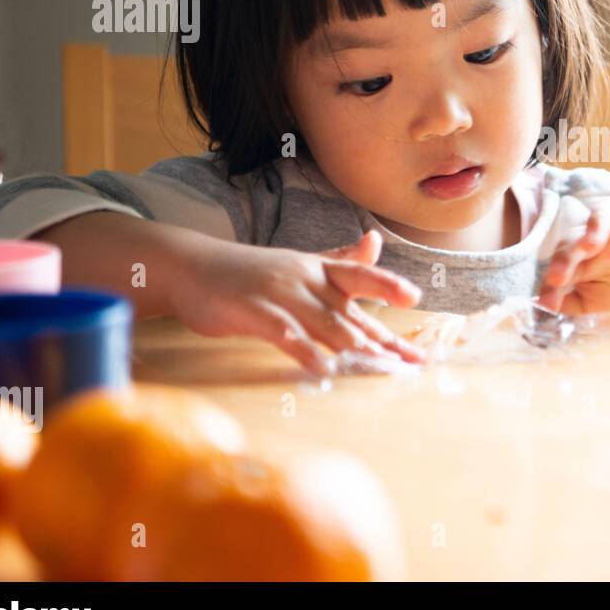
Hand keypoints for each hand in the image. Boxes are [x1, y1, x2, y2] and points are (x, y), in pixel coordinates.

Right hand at [167, 230, 424, 375]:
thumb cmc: (251, 273)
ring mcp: (280, 294)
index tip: (417, 302)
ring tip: (379, 367)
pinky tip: (320, 367)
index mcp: (320, 269)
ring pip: (323, 321)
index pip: (364, 279)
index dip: (391, 290)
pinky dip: (303, 349)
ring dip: (353, 346)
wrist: (192, 267)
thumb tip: (376, 241)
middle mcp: (306, 279)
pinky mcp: (253, 311)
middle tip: (408, 363)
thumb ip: (340, 260)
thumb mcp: (301, 264)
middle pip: (350, 311)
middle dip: (381, 340)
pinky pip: (283, 332)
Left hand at [535, 206, 609, 333]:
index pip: (563, 253)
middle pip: (581, 228)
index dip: (554, 274)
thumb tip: (541, 303)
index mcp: (584, 253)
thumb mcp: (591, 306)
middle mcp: (605, 238)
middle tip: (561, 273)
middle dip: (569, 249)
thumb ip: (567, 304)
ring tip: (591, 244)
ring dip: (597, 224)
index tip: (549, 300)